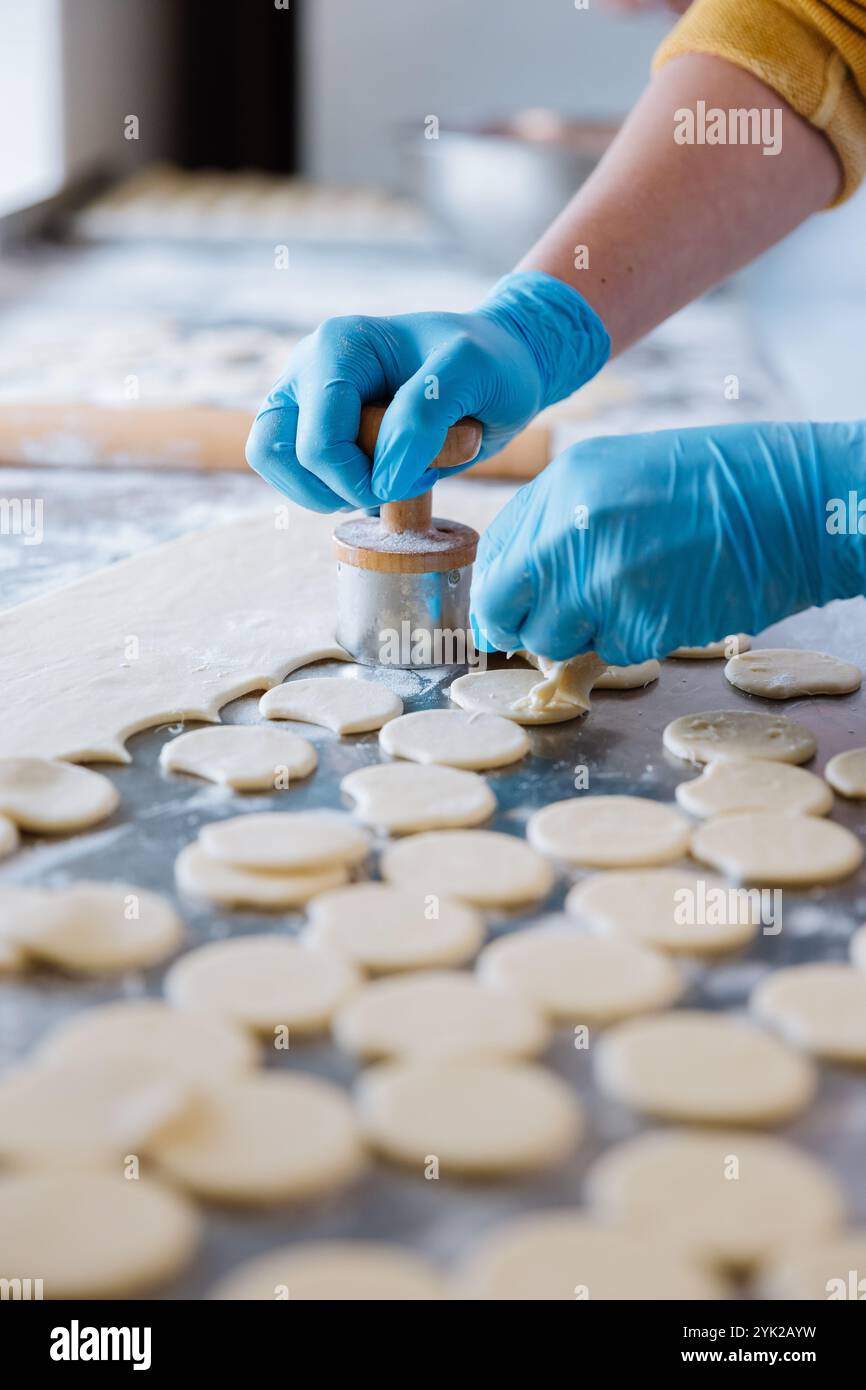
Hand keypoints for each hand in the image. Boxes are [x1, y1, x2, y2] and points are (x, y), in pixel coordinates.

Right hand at [244, 271, 609, 511]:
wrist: (500, 366)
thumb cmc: (490, 364)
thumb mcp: (473, 374)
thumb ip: (424, 417)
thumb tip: (381, 479)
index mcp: (337, 347)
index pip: (317, 441)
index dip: (357, 480)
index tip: (414, 478)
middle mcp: (309, 369)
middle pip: (277, 454)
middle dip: (334, 488)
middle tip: (392, 486)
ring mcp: (305, 398)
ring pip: (276, 466)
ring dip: (327, 494)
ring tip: (384, 483)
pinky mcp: (311, 425)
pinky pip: (295, 474)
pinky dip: (331, 493)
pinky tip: (378, 481)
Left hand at [471, 420, 865, 664]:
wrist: (797, 502)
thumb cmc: (721, 483)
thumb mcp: (622, 473)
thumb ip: (564, 519)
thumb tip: (522, 575)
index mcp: (562, 484)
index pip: (493, 555)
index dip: (498, 590)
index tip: (507, 607)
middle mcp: (569, 530)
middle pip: (503, 605)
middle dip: (520, 625)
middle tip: (552, 627)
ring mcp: (601, 579)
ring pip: (552, 639)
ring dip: (580, 636)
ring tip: (630, 602)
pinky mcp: (639, 622)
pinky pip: (609, 651)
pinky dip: (631, 642)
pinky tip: (667, 605)